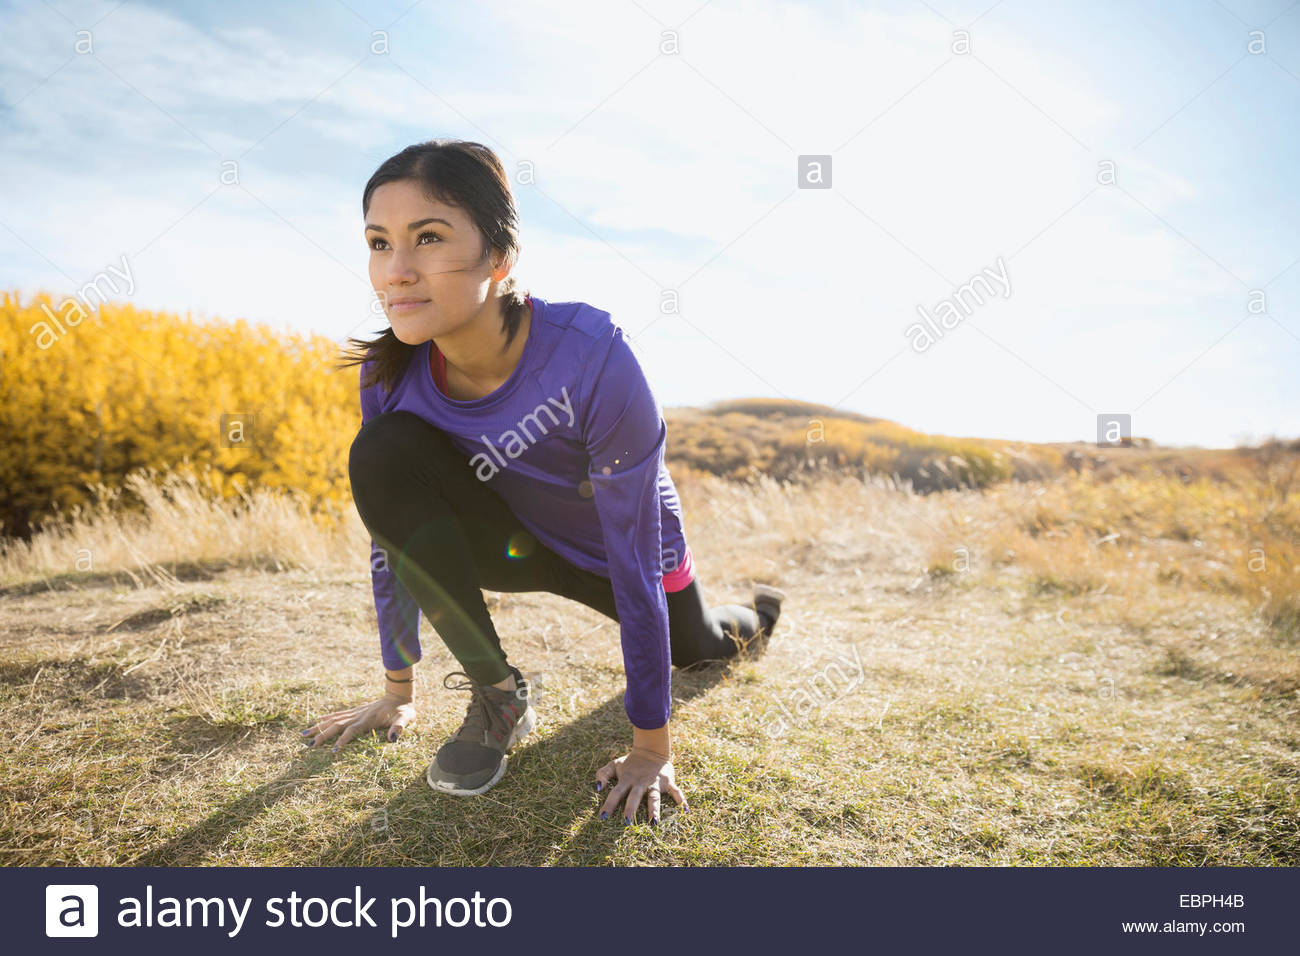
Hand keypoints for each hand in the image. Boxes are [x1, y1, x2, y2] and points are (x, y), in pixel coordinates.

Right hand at [301, 693, 415, 752]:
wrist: (400, 696)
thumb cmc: (403, 710)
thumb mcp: (406, 718)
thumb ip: (399, 727)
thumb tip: (393, 738)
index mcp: (368, 720)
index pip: (352, 730)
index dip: (343, 740)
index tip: (333, 751)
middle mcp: (359, 715)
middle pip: (337, 725)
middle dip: (322, 735)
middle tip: (308, 744)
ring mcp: (356, 712)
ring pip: (333, 720)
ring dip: (319, 727)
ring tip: (303, 733)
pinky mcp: (356, 711)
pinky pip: (338, 714)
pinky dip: (326, 718)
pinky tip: (316, 721)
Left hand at [594, 746, 686, 825]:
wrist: (651, 750)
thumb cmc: (630, 762)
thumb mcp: (614, 765)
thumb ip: (602, 774)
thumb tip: (597, 788)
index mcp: (627, 780)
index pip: (616, 793)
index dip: (609, 804)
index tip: (603, 817)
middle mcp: (640, 783)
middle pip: (634, 797)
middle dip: (630, 809)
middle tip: (626, 823)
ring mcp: (654, 782)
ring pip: (654, 797)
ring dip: (654, 809)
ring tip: (653, 822)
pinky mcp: (667, 781)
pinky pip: (675, 791)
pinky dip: (681, 799)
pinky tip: (685, 810)